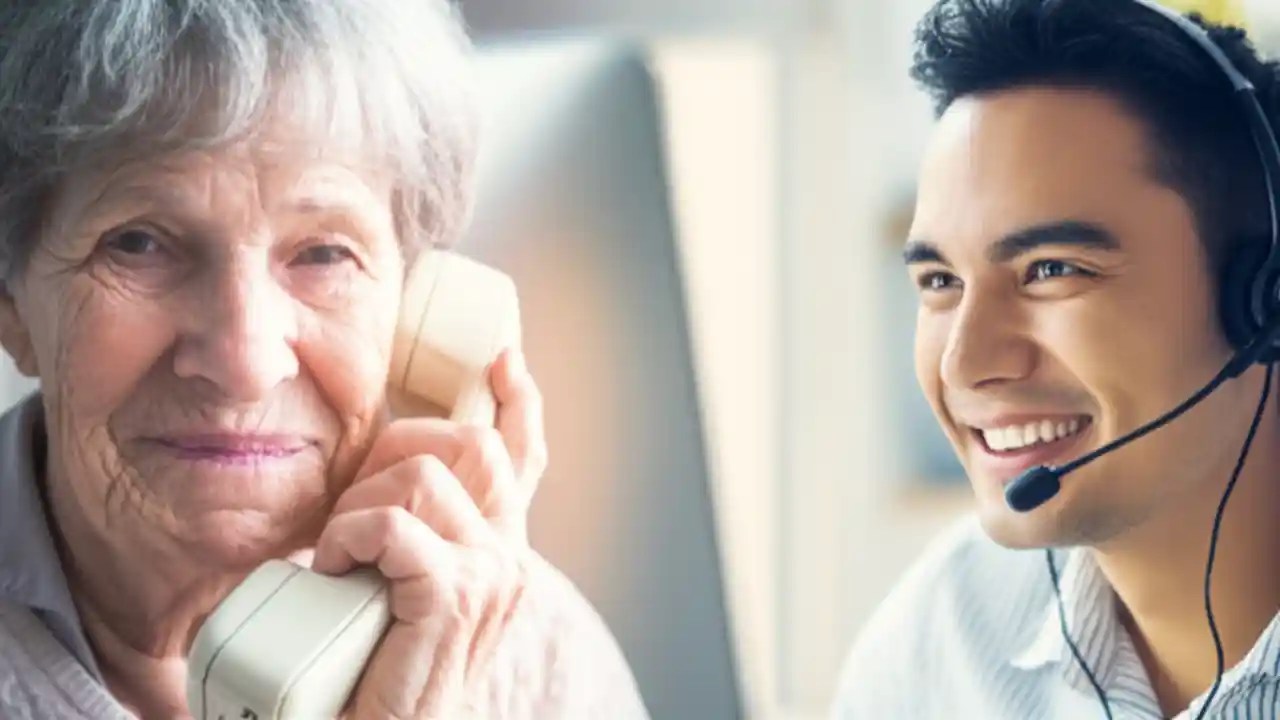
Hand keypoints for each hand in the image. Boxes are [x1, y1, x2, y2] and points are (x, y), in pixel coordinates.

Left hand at [314, 348, 548, 718]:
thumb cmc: (378, 671)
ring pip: (423, 474)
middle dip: (397, 448)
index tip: (505, 361)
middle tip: (355, 508)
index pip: (524, 459)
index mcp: (502, 549)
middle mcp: (510, 554)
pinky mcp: (457, 593)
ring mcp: (491, 572)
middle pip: (472, 444)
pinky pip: (393, 524)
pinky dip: (349, 537)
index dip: (519, 403)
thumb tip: (381, 478)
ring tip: (341, 557)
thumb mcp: (403, 588)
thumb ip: (415, 537)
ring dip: (360, 505)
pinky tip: (336, 572)